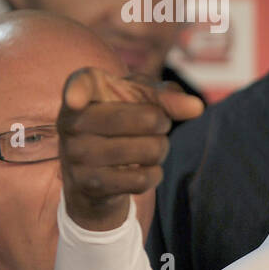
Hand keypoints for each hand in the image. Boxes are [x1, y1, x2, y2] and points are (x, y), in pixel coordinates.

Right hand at [57, 68, 203, 230]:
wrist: (95, 169)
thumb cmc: (123, 117)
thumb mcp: (143, 99)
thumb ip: (168, 96)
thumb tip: (197, 106)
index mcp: (84, 90)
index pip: (80, 85)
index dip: (78, 91)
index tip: (76, 100)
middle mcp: (71, 121)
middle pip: (148, 119)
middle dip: (164, 123)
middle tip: (154, 126)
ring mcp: (76, 155)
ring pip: (150, 151)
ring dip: (160, 150)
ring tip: (145, 147)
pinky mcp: (89, 185)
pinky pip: (142, 179)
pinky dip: (154, 174)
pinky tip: (141, 168)